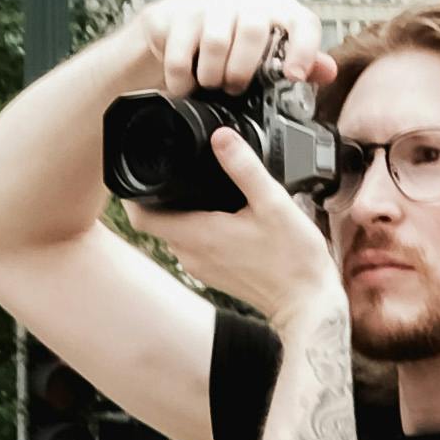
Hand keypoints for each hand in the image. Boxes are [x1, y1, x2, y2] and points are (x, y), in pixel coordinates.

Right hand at [115, 0, 331, 116]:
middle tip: (234, 88)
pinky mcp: (181, 11)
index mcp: (278, 10)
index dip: (303, 48)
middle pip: (253, 28)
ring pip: (216, 40)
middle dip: (242, 69)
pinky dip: (182, 78)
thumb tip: (328, 70)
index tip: (293, 76)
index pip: (302, 20)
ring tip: (210, 84)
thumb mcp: (268, 58)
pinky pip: (181, 51)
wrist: (179, 29)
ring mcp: (214, 0)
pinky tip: (184, 85)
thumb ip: (300, 63)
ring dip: (212, 74)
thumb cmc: (232, 47)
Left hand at [133, 118, 343, 334]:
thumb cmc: (293, 260)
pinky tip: (217, 214)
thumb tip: (221, 137)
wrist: (307, 303)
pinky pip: (192, 246)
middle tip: (168, 170)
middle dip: (157, 197)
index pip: (141, 218)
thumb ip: (244, 168)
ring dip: (177, 213)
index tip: (137, 173)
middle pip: (156, 223)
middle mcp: (192, 255)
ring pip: (174, 234)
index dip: (131, 195)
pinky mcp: (214, 274)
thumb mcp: (273, 203)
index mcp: (198, 235)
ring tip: (193, 188)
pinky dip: (195, 228)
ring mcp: (202, 267)